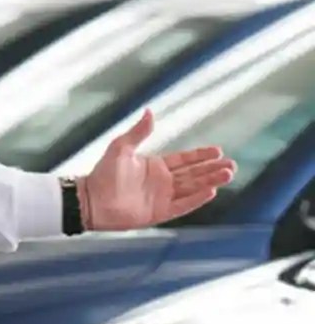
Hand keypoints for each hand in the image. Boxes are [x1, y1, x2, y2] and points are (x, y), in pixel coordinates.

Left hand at [82, 109, 236, 230]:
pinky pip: (183, 205)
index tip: (218, 150)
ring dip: (210, 181)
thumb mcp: (121, 148)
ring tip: (228, 174)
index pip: (184, 160)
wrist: (91, 199)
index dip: (200, 155)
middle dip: (212, 169)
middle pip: (193, 174)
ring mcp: (162, 197)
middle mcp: (162, 181)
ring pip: (192, 188)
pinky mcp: (160, 212)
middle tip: (232, 164)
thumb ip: (138, 132)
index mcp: (154, 165)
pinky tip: (212, 191)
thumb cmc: (103, 173)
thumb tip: (149, 111)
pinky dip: (197, 199)